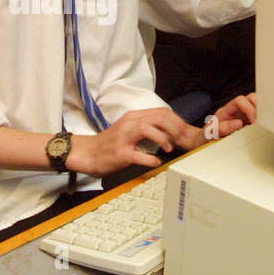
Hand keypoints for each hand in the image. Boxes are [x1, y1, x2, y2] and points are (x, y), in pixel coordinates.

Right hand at [68, 107, 202, 176]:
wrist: (87, 153)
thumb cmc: (110, 144)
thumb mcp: (129, 130)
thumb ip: (147, 128)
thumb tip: (171, 133)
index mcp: (133, 117)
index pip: (161, 112)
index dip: (177, 121)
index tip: (186, 132)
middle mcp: (129, 124)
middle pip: (158, 117)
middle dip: (175, 128)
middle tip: (183, 140)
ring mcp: (123, 138)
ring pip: (148, 129)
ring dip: (163, 139)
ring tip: (169, 148)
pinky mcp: (119, 154)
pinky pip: (139, 155)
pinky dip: (151, 159)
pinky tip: (156, 162)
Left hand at [196, 93, 257, 146]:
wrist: (202, 142)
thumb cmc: (205, 138)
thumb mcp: (209, 134)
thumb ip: (220, 128)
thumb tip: (238, 123)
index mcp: (226, 111)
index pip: (240, 101)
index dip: (249, 109)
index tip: (254, 123)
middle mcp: (235, 111)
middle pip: (252, 98)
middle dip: (259, 108)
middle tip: (262, 124)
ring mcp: (242, 116)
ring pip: (257, 106)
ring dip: (263, 115)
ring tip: (264, 127)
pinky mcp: (247, 123)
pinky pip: (259, 117)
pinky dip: (263, 121)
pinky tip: (263, 130)